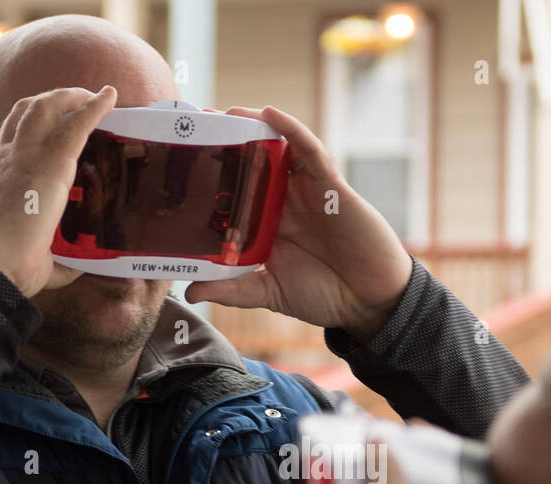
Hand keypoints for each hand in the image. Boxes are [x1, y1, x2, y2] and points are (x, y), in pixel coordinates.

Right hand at [0, 86, 117, 297]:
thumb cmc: (2, 267)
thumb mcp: (31, 258)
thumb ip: (56, 260)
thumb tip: (77, 268)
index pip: (12, 136)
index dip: (31, 123)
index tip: (51, 121)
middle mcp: (8, 158)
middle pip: (27, 111)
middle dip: (53, 99)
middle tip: (78, 99)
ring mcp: (27, 156)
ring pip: (47, 107)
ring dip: (73, 96)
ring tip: (95, 95)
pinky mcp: (51, 165)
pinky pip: (76, 125)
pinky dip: (94, 107)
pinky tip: (110, 97)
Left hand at [182, 105, 413, 337]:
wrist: (370, 301)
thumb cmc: (325, 296)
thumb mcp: (270, 292)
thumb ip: (232, 290)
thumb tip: (190, 292)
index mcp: (267, 226)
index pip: (234, 195)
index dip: (211, 178)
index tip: (180, 165)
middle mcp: (284, 203)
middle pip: (251, 165)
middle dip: (226, 145)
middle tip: (195, 127)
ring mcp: (306, 191)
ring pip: (277, 151)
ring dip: (253, 129)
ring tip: (225, 114)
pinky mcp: (330, 186)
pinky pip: (309, 151)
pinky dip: (291, 130)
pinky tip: (269, 114)